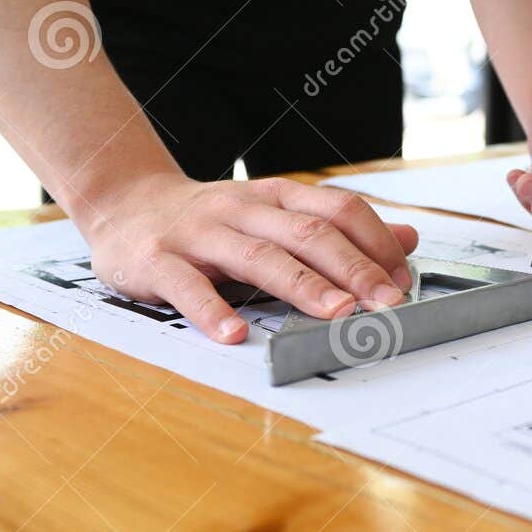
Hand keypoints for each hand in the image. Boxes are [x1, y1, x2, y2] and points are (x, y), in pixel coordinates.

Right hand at [83, 173, 418, 342]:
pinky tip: (234, 334)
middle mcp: (242, 208)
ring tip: (337, 315)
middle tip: (388, 303)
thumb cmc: (210, 219)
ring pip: (259, 257)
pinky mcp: (157, 261)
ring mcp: (199, 233)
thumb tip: (408, 240)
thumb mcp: (276, 214)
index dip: (375, 242)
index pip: (337, 210)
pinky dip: (212, 311)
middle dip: (355, 269)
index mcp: (275, 197)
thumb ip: (338, 228)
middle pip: (309, 233)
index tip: (403, 279)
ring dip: (304, 287)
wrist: (123, 203)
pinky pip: (188, 286)